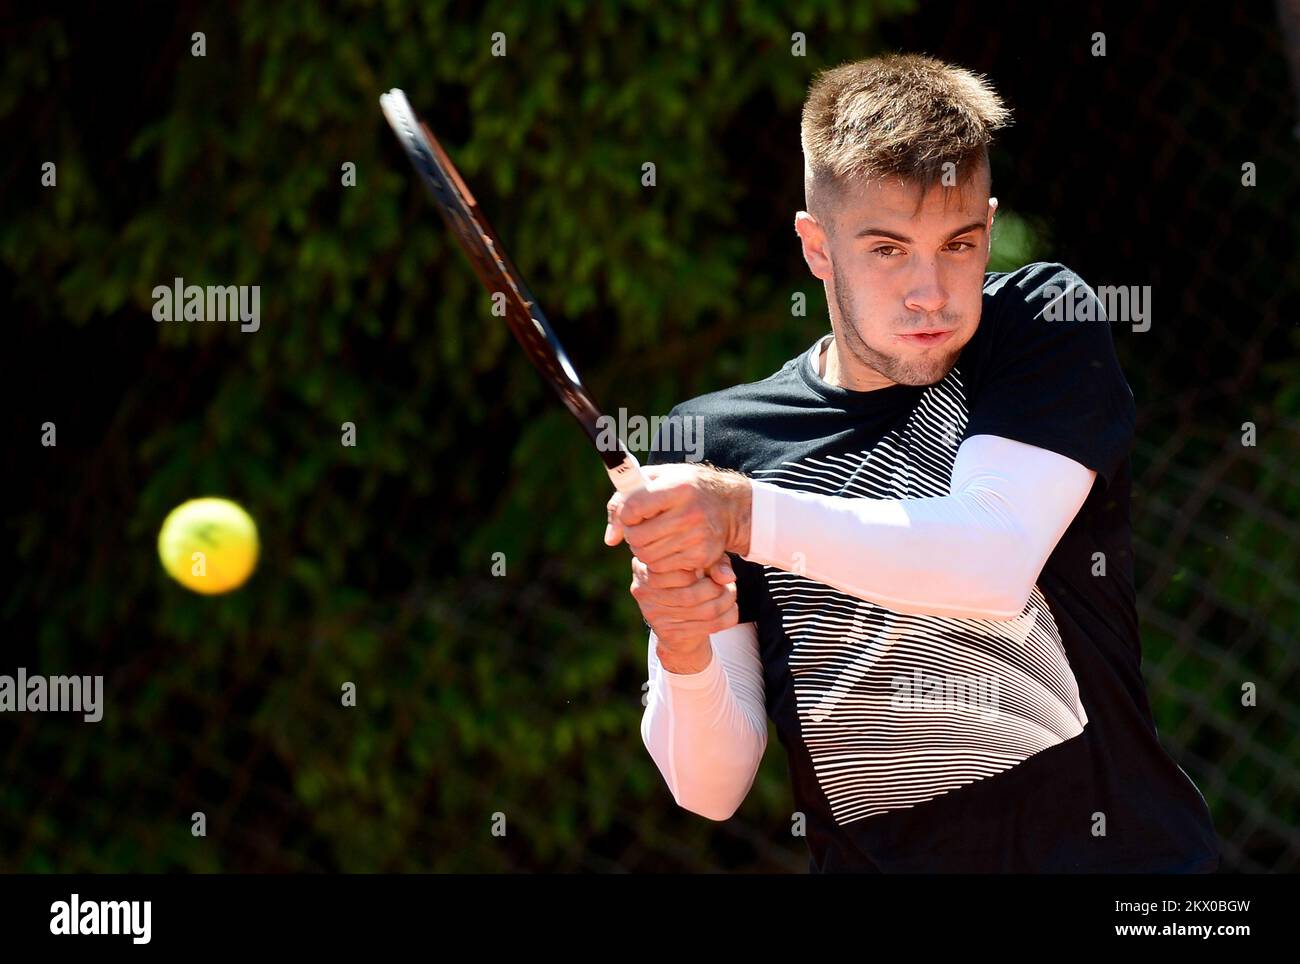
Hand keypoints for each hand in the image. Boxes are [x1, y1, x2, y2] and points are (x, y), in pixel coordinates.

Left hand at [604, 463, 752, 571]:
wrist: (729, 506)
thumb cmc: (686, 488)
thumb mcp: (658, 478)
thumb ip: (626, 499)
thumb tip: (611, 539)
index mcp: (678, 487)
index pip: (633, 508)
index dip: (626, 514)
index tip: (633, 512)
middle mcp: (689, 514)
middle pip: (637, 538)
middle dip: (633, 534)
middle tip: (642, 528)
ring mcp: (697, 538)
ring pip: (646, 556)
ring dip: (643, 549)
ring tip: (655, 536)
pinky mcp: (701, 558)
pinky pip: (661, 568)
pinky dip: (658, 561)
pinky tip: (667, 547)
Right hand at [629, 555, 738, 673]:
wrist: (676, 622)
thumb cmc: (688, 581)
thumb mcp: (701, 563)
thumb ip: (715, 563)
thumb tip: (728, 577)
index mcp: (644, 565)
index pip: (678, 567)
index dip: (704, 566)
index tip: (715, 567)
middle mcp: (643, 590)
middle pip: (690, 593)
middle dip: (718, 589)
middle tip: (729, 585)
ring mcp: (653, 614)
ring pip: (703, 611)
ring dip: (725, 603)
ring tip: (731, 595)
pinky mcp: (668, 634)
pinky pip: (706, 627)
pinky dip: (726, 618)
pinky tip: (730, 610)